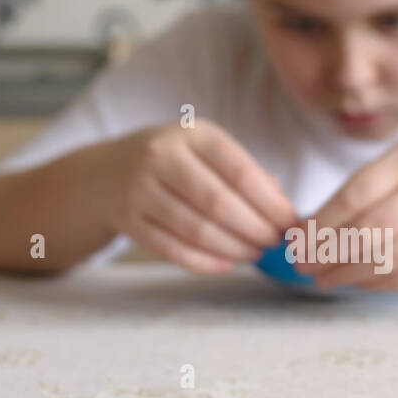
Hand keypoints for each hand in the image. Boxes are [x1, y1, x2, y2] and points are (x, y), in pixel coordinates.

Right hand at [99, 120, 296, 273]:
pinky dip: (205, 263)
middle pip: (219, 204)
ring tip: (255, 253)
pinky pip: (173, 250)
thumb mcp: (206, 150)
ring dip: (234, 248)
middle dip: (256, 229)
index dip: (271, 203)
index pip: (240, 171)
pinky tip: (227, 264)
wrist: (106, 173)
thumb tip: (283, 209)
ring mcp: (140, 190)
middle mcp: (161, 157)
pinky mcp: (128, 221)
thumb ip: (246, 173)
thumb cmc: (174, 162)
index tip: (292, 223)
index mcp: (192, 133)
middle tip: (275, 242)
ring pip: (197, 230)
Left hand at [299, 136, 397, 290]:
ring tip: (323, 279)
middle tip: (304, 265)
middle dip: (330, 254)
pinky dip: (376, 283)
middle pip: (371, 232)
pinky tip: (355, 282)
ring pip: (389, 259)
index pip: (357, 195)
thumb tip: (311, 228)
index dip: (323, 224)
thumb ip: (365, 187)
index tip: (298, 240)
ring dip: (348, 274)